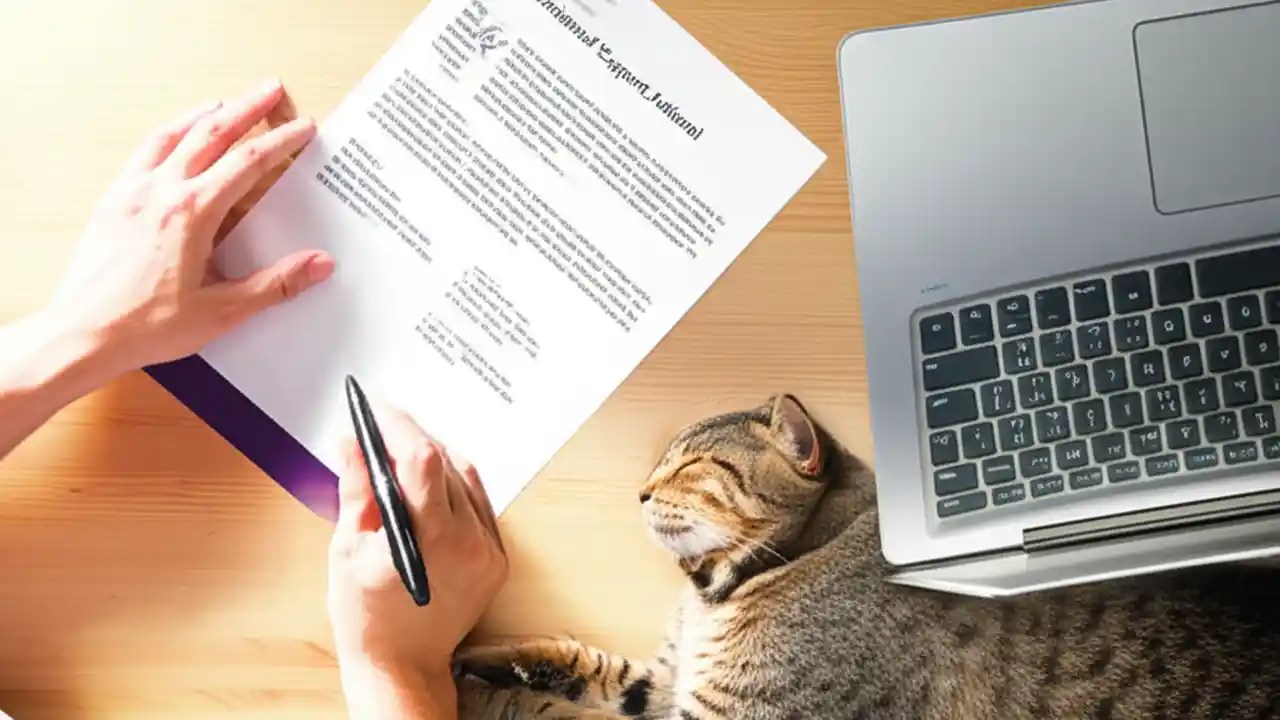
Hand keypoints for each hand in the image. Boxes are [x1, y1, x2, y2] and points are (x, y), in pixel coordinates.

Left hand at [44, 78, 332, 380]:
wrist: (83, 334)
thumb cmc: (144, 326)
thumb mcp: (223, 311)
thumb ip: (275, 284)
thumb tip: (318, 265)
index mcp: (193, 213)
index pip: (248, 163)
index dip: (281, 141)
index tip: (301, 127)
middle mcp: (162, 191)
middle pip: (212, 133)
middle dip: (247, 108)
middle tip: (270, 90)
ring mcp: (133, 191)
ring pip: (174, 134)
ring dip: (205, 113)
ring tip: (226, 102)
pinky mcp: (114, 200)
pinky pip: (144, 151)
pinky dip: (168, 133)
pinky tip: (174, 134)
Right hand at [328, 407, 507, 696]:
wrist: (402, 665)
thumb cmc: (366, 616)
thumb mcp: (347, 550)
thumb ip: (356, 489)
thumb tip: (351, 442)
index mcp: (427, 538)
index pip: (422, 459)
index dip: (399, 426)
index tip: (378, 410)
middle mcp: (467, 541)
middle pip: (445, 464)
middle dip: (411, 440)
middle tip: (381, 431)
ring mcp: (488, 551)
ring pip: (466, 479)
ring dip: (435, 460)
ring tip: (401, 454)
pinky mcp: (497, 559)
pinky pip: (480, 505)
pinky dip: (456, 487)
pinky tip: (431, 484)